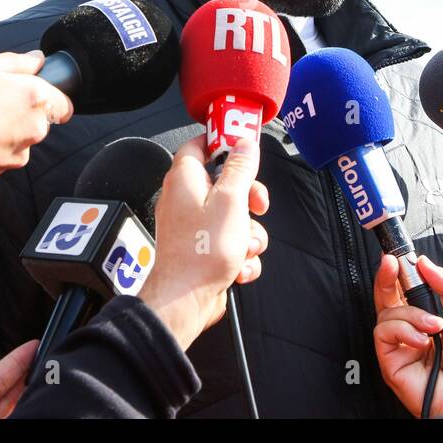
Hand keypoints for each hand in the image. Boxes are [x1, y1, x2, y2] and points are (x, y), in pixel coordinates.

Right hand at [0, 52, 73, 214]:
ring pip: (25, 133)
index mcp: (36, 96)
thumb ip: (16, 61)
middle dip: (24, 108)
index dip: (47, 94)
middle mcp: (37, 125)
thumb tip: (38, 60)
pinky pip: (10, 149)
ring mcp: (24, 149)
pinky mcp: (9, 166)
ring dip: (10, 125)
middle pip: (43, 116)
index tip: (25, 91)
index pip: (64, 100)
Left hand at [136, 136, 268, 351]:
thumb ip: (240, 169)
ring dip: (248, 234)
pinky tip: (238, 266)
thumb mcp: (230, 200)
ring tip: (244, 248)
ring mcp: (193, 226)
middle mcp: (185, 199)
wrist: (185, 300)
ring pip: (234, 216)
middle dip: (248, 198)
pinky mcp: (202, 249)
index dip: (223, 142)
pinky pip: (230, 242)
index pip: (200, 145)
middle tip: (257, 206)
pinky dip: (240, 255)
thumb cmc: (201, 251)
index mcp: (185, 179)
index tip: (245, 146)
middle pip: (225, 183)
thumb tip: (244, 143)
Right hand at [373, 254, 442, 417]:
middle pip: (384, 297)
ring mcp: (397, 345)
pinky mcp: (389, 361)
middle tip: (390, 263)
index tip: (397, 257)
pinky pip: (384, 332)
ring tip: (434, 327)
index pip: (402, 289)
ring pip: (386, 313)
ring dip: (411, 315)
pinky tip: (422, 341)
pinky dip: (404, 330)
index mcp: (423, 317)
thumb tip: (424, 262)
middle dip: (385, 277)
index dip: (396, 272)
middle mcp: (406, 330)